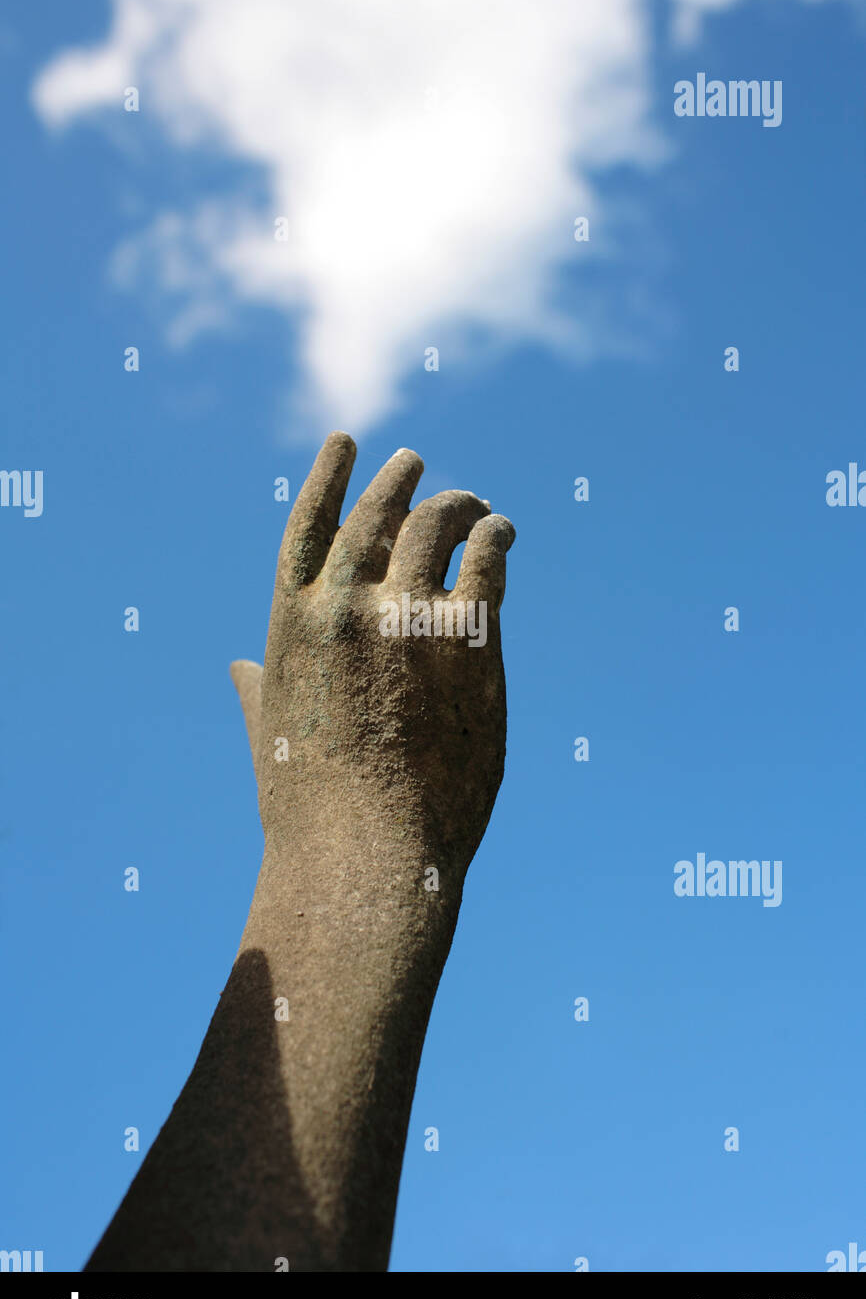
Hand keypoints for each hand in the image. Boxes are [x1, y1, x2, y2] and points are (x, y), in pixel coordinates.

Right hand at [231, 431, 514, 876]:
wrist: (367, 858)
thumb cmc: (311, 811)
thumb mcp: (270, 738)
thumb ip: (256, 689)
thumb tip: (235, 667)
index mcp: (290, 624)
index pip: (309, 523)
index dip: (328, 474)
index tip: (346, 440)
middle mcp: (345, 607)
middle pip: (379, 514)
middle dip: (401, 480)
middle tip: (419, 464)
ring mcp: (407, 619)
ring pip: (438, 527)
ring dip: (458, 504)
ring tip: (474, 505)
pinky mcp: (467, 641)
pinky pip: (487, 563)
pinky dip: (496, 538)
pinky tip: (504, 534)